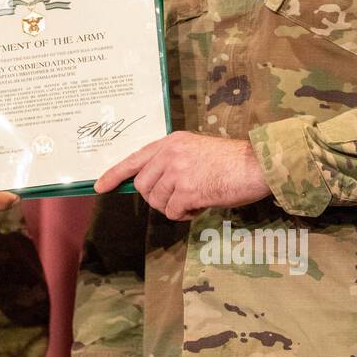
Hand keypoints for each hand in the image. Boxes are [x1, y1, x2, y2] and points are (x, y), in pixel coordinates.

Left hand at [94, 131, 269, 219]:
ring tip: (193, 201)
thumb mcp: (197, 149)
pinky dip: (185, 215)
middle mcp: (170, 154)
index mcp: (171, 142)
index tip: (100, 186)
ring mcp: (178, 171)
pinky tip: (200, 206)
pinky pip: (173, 212)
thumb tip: (153, 184)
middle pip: (143, 186)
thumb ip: (173, 161)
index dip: (114, 174)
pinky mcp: (188, 190)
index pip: (134, 159)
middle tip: (178, 200)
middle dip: (156, 198)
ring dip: (172, 208)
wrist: (257, 165)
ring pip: (157, 201)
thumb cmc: (232, 161)